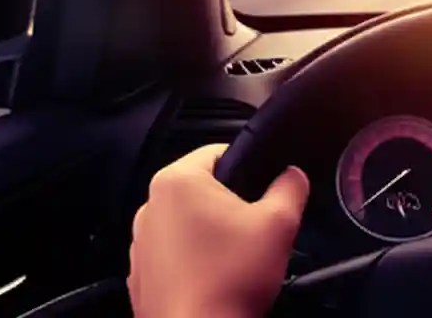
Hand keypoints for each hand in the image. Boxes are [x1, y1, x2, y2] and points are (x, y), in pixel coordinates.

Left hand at [129, 144, 309, 317]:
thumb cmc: (232, 277)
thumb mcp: (278, 224)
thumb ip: (290, 187)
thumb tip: (292, 174)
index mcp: (177, 180)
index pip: (218, 151)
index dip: (249, 169)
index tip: (265, 196)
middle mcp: (149, 204)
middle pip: (202, 189)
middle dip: (229, 205)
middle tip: (254, 231)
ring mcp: (139, 241)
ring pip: (187, 222)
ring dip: (210, 233)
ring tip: (234, 260)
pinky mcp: (139, 273)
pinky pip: (173, 253)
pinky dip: (192, 260)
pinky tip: (213, 279)